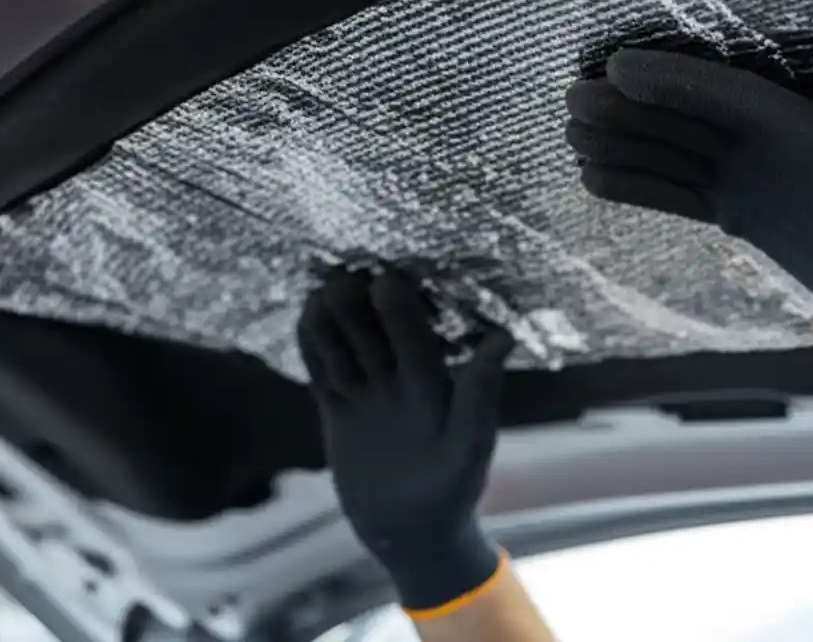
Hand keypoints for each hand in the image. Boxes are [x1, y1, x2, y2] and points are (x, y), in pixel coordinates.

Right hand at [298, 270, 513, 611]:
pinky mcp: (338, 407)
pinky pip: (320, 370)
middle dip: (359, 308)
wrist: (409, 530)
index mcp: (435, 384)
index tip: (384, 281)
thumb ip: (480, 394)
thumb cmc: (451, 490)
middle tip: (343, 281)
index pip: (415, 339)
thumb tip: (505, 337)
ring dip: (333, 322)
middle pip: (374, 333)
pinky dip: (312, 346)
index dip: (401, 312)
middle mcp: (400, 379)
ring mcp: (367, 391)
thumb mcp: (468, 445)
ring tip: (321, 294)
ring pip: (344, 346)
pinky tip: (306, 317)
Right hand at [568, 38, 812, 407]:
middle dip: (627, 108)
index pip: (714, 92)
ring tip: (569, 136)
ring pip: (670, 156)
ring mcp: (748, 179)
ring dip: (622, 145)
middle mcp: (761, 144)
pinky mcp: (741, 213)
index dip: (667, 79)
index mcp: (787, 120)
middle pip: (681, 119)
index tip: (616, 66)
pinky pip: (677, 195)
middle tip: (571, 98)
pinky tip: (594, 180)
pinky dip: (638, 187)